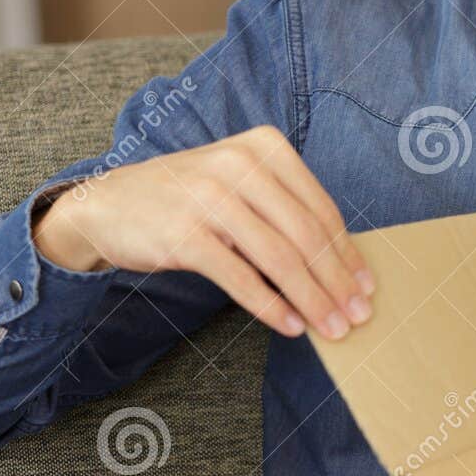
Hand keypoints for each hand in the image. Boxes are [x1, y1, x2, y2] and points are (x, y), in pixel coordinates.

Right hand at [32, 125, 373, 340]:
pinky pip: (241, 277)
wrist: (109, 203)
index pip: (320, 207)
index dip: (348, 252)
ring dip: (312, 299)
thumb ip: (284, 207)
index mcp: (264, 147)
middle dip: (337, 281)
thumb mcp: (239, 181)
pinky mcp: (186, 234)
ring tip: (331, 328)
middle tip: (358, 316)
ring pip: (280, 257)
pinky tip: (291, 326)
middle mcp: (241, 165)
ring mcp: (211, 197)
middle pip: (306, 234)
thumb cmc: (188, 197)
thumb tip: (339, 263)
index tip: (367, 286)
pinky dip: (271, 306)